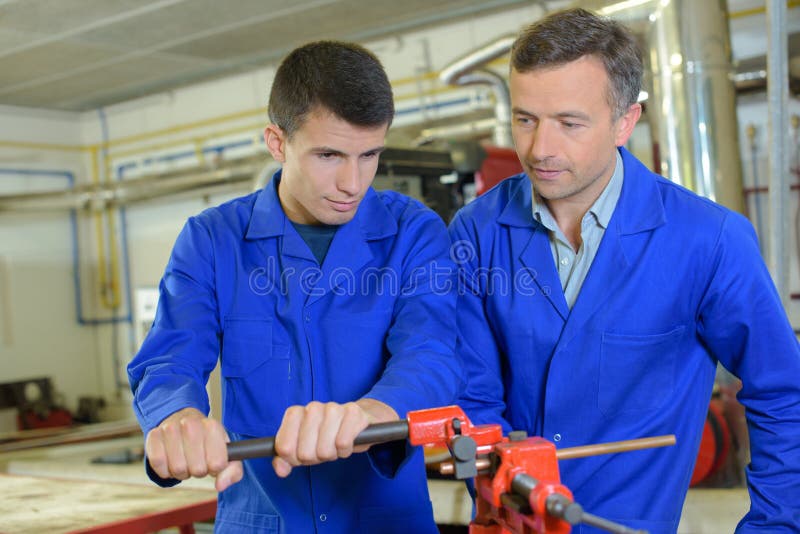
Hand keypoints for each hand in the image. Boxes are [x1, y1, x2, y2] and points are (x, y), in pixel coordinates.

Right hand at [144, 407, 242, 491]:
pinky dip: (164, 470)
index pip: (217, 464)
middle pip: (197, 469)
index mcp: (212, 427)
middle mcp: (191, 424)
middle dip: (197, 471)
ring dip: (181, 472)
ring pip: (178, 468)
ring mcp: (171, 427)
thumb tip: (220, 485)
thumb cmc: (206, 442)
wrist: (183, 421)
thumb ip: (232, 471)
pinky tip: (170, 461)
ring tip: (184, 460)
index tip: (212, 462)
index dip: (214, 469)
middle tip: (196, 462)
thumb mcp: (226, 453)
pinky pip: (158, 463)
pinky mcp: (153, 434)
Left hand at [272, 399, 397, 477]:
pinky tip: (347, 443)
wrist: (357, 419)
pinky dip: (345, 450)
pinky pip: (343, 443)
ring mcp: (333, 408)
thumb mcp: (303, 447)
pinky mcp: (353, 412)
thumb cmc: (326, 435)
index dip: (294, 459)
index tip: (302, 455)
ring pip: (324, 450)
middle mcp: (312, 407)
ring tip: (335, 446)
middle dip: (315, 458)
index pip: (284, 448)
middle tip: (322, 450)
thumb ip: (286, 459)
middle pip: (305, 453)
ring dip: (331, 454)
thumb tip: (280, 470)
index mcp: (295, 413)